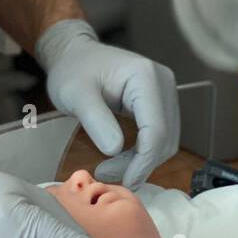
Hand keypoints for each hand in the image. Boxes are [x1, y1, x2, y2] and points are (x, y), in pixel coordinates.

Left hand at [35, 20, 179, 187]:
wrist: (75, 55)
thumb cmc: (73, 69)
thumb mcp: (75, 94)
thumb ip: (95, 120)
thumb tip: (115, 149)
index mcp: (145, 76)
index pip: (156, 129)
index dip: (143, 161)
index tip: (124, 182)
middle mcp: (163, 82)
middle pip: (164, 137)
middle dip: (140, 163)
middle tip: (106, 175)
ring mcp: (164, 92)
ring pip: (165, 140)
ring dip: (142, 161)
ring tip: (110, 169)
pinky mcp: (159, 102)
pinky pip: (158, 135)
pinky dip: (143, 152)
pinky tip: (121, 160)